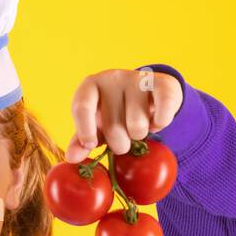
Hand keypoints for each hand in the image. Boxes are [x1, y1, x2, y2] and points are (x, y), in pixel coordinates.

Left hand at [63, 68, 182, 162]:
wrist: (146, 94)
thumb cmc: (113, 113)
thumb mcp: (94, 126)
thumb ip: (81, 142)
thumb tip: (72, 158)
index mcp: (89, 86)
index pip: (82, 107)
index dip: (85, 130)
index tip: (92, 145)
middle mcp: (112, 78)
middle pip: (113, 127)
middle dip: (119, 144)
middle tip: (122, 137)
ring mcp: (137, 79)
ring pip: (137, 126)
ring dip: (139, 136)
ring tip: (138, 126)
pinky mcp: (162, 82)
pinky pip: (163, 113)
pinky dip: (160, 125)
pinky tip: (156, 121)